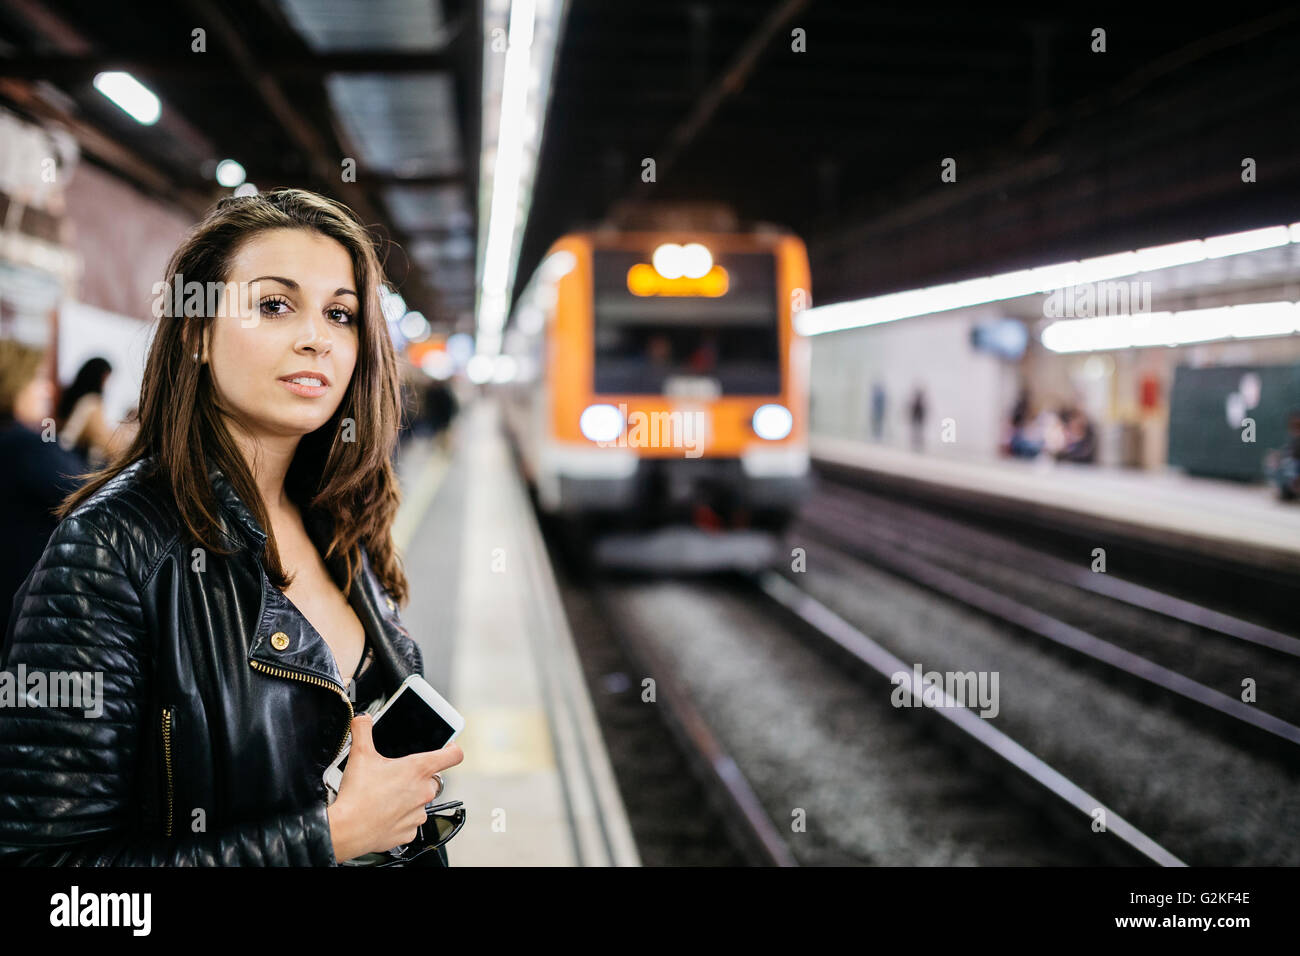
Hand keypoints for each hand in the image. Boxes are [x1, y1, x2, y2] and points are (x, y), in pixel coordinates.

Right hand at [326, 714, 464, 861]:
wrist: (346, 830)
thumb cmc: (357, 795)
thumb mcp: (360, 754)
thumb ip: (363, 730)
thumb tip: (363, 718)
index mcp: (418, 769)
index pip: (453, 755)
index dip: (452, 748)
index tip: (448, 747)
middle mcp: (424, 792)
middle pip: (433, 779)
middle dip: (419, 777)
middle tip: (398, 775)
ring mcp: (419, 814)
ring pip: (421, 801)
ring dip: (410, 797)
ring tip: (386, 796)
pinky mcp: (410, 832)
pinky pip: (411, 821)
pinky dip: (401, 817)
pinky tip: (384, 813)